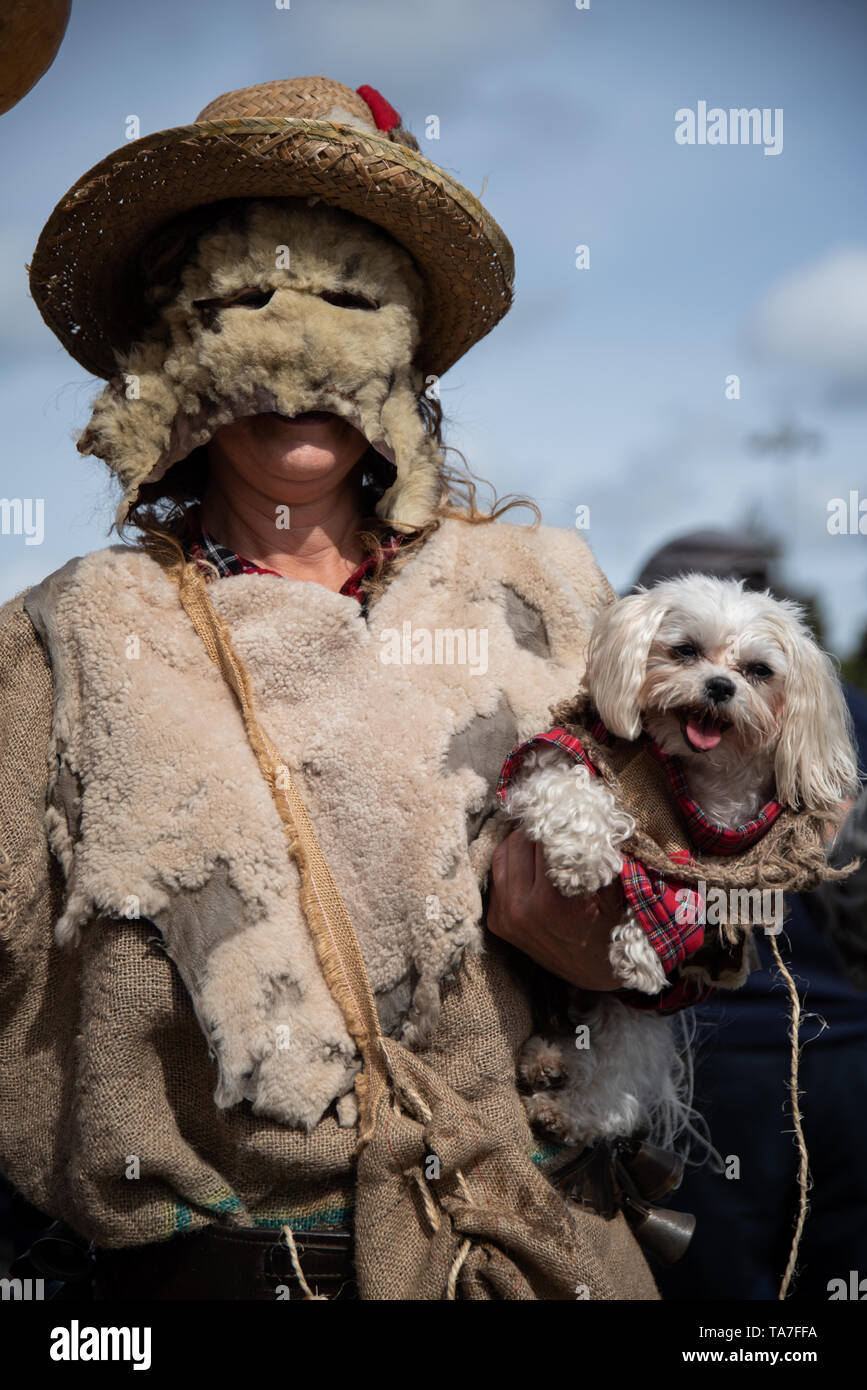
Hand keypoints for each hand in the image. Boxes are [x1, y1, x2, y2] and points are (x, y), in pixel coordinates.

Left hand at [487, 826, 624, 989]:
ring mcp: (505, 916)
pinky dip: (512, 862)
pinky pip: (498, 874)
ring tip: (542, 840)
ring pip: (502, 854)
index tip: (565, 812)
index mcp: (551, 900)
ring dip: (520, 842)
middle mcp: (521, 909)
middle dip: (538, 830)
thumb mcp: (610, 888)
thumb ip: (593, 853)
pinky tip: (530, 863)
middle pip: (518, 842)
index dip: (556, 822)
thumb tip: (582, 812)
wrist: (598, 971)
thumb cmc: (612, 925)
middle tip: (554, 824)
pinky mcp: (497, 922)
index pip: (543, 839)